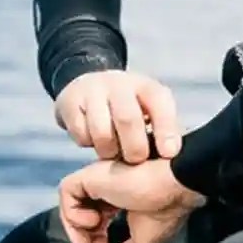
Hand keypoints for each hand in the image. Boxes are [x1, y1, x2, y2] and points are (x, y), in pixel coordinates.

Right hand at [54, 70, 181, 162]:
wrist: (88, 82)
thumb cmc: (129, 106)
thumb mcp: (150, 110)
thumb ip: (163, 129)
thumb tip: (173, 155)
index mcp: (146, 87)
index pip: (160, 104)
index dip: (166, 130)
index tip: (169, 154)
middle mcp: (120, 84)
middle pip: (128, 119)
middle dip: (134, 148)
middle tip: (135, 160)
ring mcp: (92, 91)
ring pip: (101, 132)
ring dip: (108, 151)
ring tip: (113, 152)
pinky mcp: (69, 101)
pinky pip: (80, 134)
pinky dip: (88, 144)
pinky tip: (93, 139)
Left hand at [58, 158, 204, 242]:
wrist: (176, 185)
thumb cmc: (167, 207)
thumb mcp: (146, 240)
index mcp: (119, 196)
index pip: (94, 214)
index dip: (93, 235)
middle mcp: (105, 185)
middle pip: (79, 209)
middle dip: (82, 234)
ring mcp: (97, 178)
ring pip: (69, 200)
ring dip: (75, 226)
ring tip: (93, 236)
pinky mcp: (91, 175)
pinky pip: (66, 190)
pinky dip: (72, 211)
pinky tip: (93, 221)